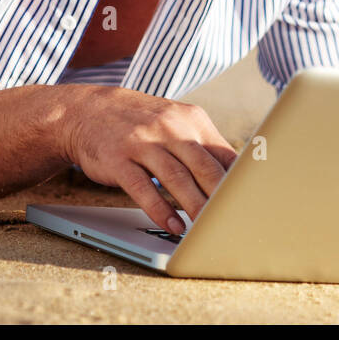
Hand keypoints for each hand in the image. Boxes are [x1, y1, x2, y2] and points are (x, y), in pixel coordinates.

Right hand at [62, 86, 236, 234]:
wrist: (87, 110)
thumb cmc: (141, 122)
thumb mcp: (175, 121)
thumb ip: (203, 145)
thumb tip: (236, 176)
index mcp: (190, 119)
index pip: (223, 152)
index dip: (239, 181)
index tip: (251, 203)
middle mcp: (168, 127)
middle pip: (203, 166)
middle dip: (221, 196)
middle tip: (234, 221)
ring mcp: (142, 142)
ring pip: (176, 178)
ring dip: (194, 206)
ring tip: (206, 229)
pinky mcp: (118, 159)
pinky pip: (142, 188)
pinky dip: (159, 210)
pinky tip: (173, 226)